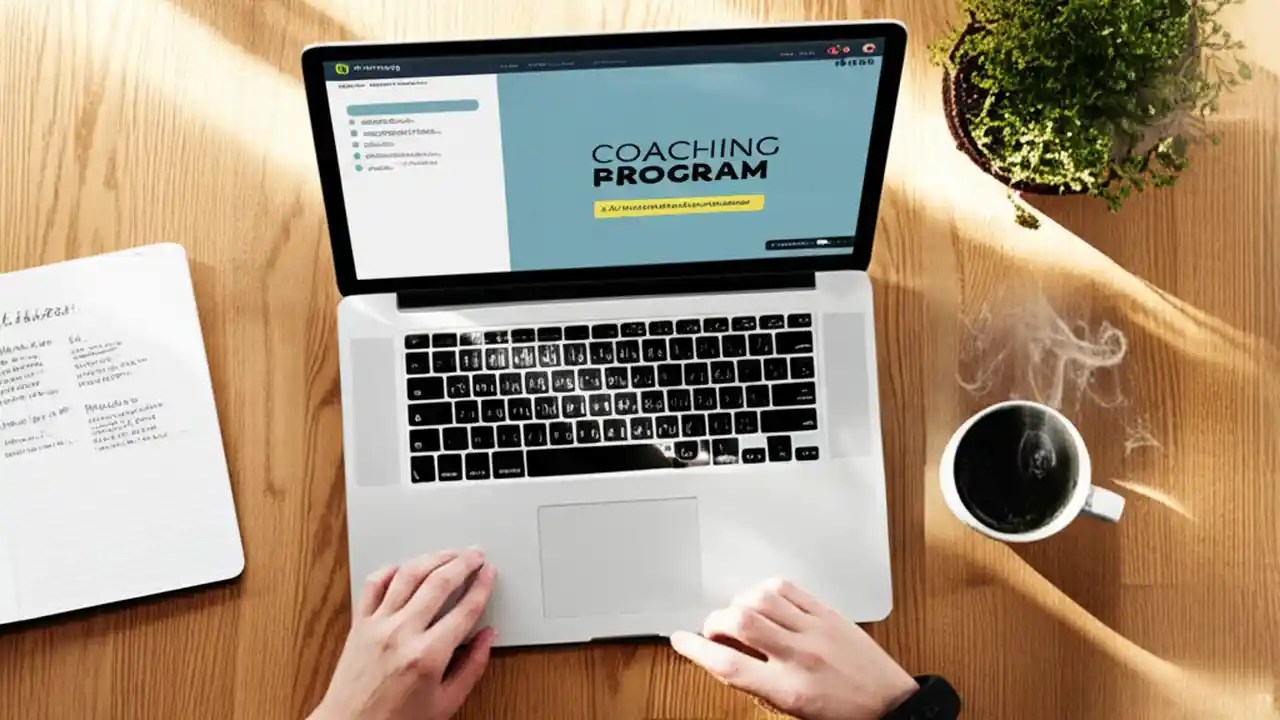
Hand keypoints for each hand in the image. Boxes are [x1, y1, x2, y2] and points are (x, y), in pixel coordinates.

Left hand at [310, 548, 497, 719]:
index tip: (489, 573)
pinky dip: (392, 569)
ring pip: (408, 575)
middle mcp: (401, 635)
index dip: (482, 586)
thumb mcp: (446, 704)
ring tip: (449, 553)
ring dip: (432, 558)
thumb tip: (487, 637)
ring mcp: (377, 625)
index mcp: (427, 657)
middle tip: (475, 554)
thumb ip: (471, 667)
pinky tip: (407, 566)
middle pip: (439, 582)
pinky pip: (374, 584)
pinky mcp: (359, 624)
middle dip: (463, 562)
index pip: (464, 610)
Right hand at [671, 579, 917, 719]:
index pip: (728, 665)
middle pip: (740, 622)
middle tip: (713, 629)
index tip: (681, 640)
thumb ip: (757, 684)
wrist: (891, 707)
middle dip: (714, 621)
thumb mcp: (791, 710)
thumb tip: (724, 660)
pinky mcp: (830, 614)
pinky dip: (767, 589)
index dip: (695, 649)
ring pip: (761, 598)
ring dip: (739, 601)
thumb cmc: (843, 715)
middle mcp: (800, 656)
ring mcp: (816, 630)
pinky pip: (789, 588)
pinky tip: (764, 599)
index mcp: (788, 690)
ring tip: (738, 613)